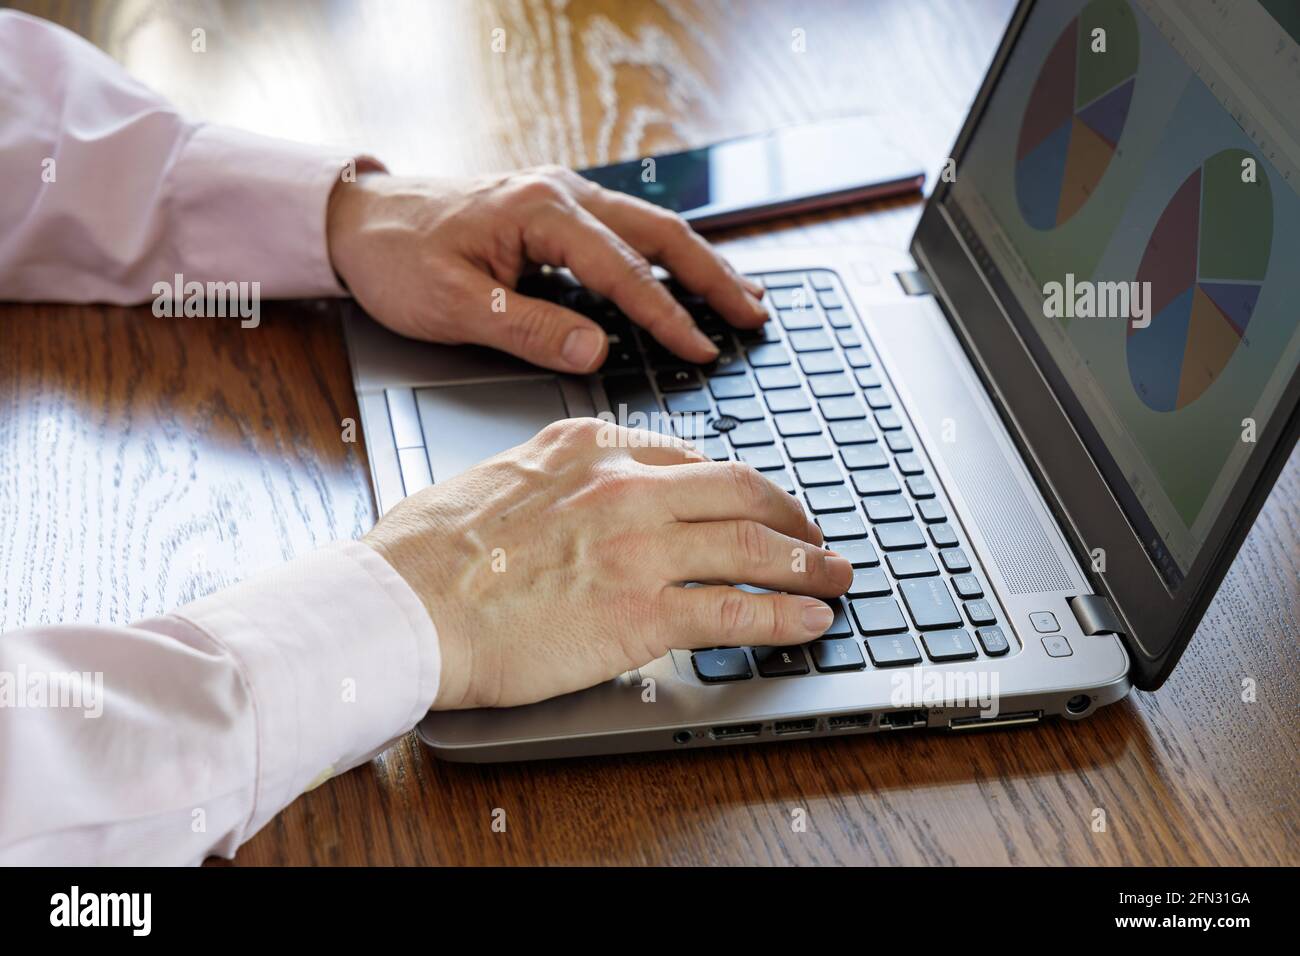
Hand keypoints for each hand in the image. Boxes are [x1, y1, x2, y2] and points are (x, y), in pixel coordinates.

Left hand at [325, 165, 768, 371]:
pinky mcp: (557, 212)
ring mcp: (563, 198)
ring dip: (700, 262)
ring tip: (744, 295)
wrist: (359, 219)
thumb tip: (597, 349)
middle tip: (756, 313)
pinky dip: (667, 257)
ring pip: (651, 228)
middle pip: (659, 234)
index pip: (622, 270)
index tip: (701, 349)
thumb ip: (529, 327)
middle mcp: (562, 194)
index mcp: (541, 211)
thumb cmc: (398, 258)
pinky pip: (627, 232)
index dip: (666, 315)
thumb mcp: (454, 304)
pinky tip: (687, 278)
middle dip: (712, 275)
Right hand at [363, 419, 852, 709]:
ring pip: (754, 546)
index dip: (733, 486)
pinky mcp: (642, 612)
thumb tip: (570, 496)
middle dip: (790, 514)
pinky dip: (784, 616)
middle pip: (740, 491)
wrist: (403, 603)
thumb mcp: (498, 478)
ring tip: (836, 577)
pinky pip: (737, 610)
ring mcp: (641, 547)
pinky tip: (809, 621)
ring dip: (808, 564)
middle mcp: (626, 487)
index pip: (689, 459)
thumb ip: (553, 479)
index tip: (749, 501)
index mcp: (589, 448)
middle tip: (812, 534)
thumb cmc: (429, 550)